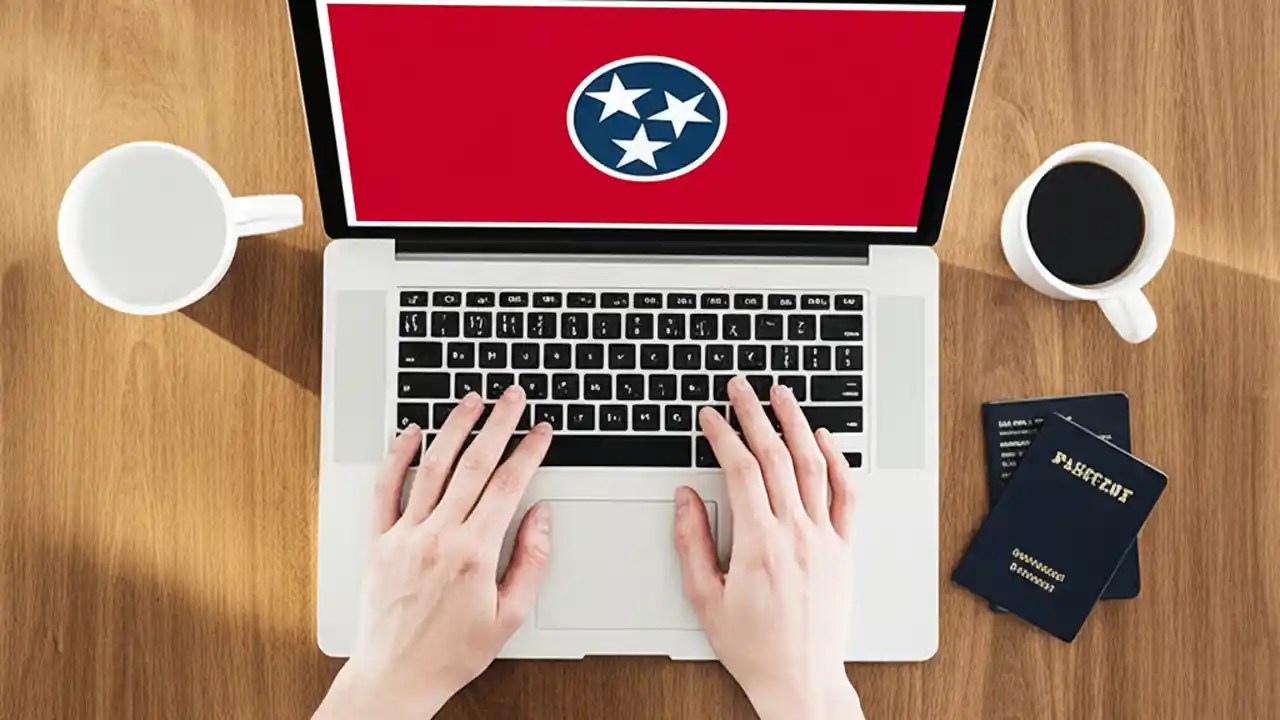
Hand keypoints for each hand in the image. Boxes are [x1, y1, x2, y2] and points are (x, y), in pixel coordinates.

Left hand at [315, 386, 551, 719]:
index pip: (509, 485)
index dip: (529, 451)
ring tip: (470, 400)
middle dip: (498, 423)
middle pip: (475, 464)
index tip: (541, 430)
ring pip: (433, 467)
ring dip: (454, 427)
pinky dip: (398, 457)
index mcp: (475, 552)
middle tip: (512, 396)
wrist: (397, 676)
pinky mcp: (380, 541)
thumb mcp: (510, 615)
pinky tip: (411, 433)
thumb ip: (531, 560)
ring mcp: (405, 535)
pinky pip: (386, 490)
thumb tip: (541, 516)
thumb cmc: (454, 652)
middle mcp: (439, 536)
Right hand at [675, 377, 863, 719]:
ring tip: (781, 395)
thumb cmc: (753, 646)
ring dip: (796, 423)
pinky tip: (824, 439)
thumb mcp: (705, 598)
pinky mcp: (844, 548)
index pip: (740, 470)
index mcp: (759, 544)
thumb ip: (691, 543)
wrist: (800, 679)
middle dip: (754, 414)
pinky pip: (846, 495)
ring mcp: (825, 539)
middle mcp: (796, 534)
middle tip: (739, 387)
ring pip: (813, 465)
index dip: (722, 436)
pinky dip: (837, 461)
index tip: (709, 417)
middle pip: (775, 456)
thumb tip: (686, 498)